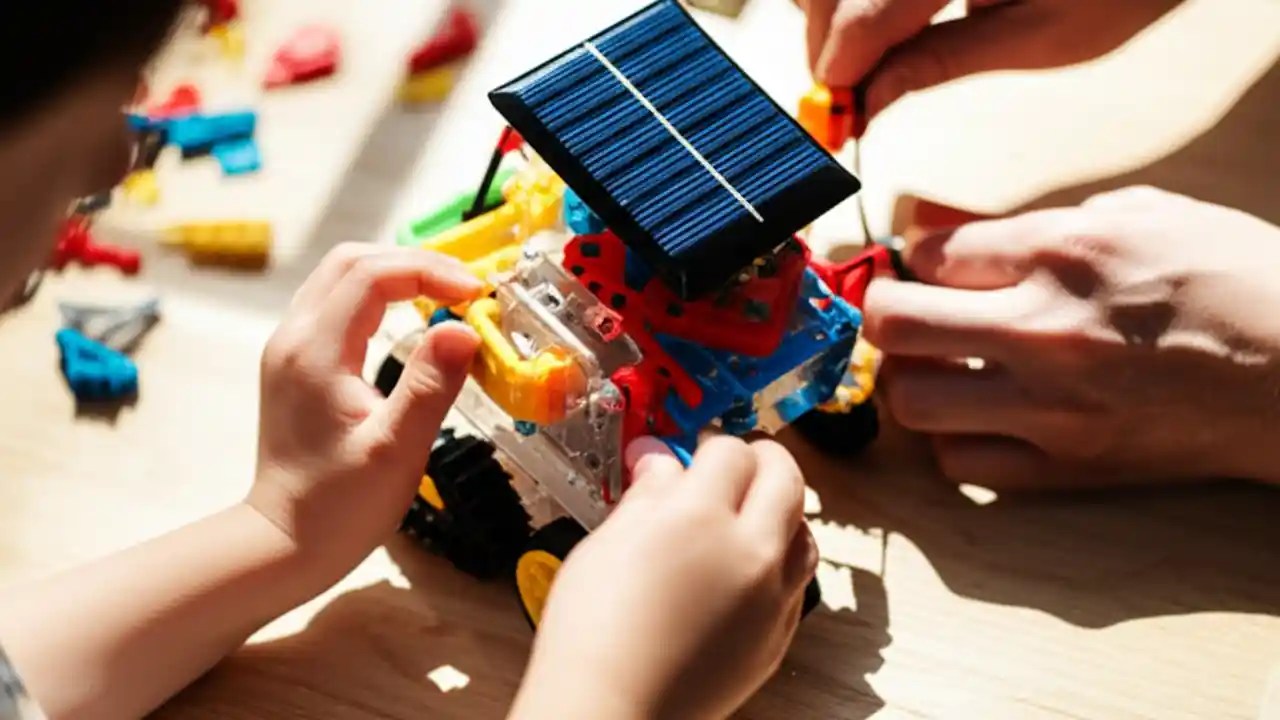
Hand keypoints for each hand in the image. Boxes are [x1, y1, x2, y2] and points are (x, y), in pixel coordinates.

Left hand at [248, 243, 482, 585]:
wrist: (285, 542)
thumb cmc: (339, 507)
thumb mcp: (396, 451)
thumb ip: (428, 386)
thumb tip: (462, 331)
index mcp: (315, 353)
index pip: (373, 275)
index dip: (430, 273)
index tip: (475, 294)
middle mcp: (294, 338)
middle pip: (353, 261)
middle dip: (414, 264)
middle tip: (465, 287)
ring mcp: (290, 348)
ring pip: (342, 276)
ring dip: (395, 273)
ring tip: (446, 295)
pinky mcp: (296, 363)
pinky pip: (337, 301)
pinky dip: (378, 294)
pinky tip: (411, 316)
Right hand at [509, 436, 817, 719]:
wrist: (613, 710)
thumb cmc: (595, 633)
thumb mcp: (607, 543)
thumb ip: (646, 495)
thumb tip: (659, 461)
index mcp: (700, 517)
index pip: (729, 452)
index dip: (707, 445)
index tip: (690, 453)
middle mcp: (750, 552)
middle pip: (784, 477)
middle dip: (761, 459)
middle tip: (732, 465)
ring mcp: (772, 597)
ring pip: (804, 529)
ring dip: (781, 509)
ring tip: (746, 514)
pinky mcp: (778, 635)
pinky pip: (797, 580)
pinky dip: (780, 560)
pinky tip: (746, 567)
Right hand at [800, 0, 1176, 120]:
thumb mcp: (1042, 35)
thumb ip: (941, 61)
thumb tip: (868, 100)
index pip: (863, 13)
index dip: (837, 74)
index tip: (831, 124)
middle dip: (826, 45)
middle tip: (843, 101)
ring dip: (831, 15)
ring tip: (859, 61)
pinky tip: (878, 22)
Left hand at [864, 187, 1279, 487]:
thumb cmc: (1237, 283)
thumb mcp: (1145, 214)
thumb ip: (1036, 220)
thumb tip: (949, 228)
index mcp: (1065, 253)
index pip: (930, 252)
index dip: (919, 255)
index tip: (931, 264)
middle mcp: (1046, 329)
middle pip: (892, 323)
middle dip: (882, 310)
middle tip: (902, 312)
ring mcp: (1052, 407)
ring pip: (911, 401)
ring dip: (909, 380)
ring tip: (938, 368)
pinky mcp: (1066, 469)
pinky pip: (960, 464)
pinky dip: (954, 440)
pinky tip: (980, 417)